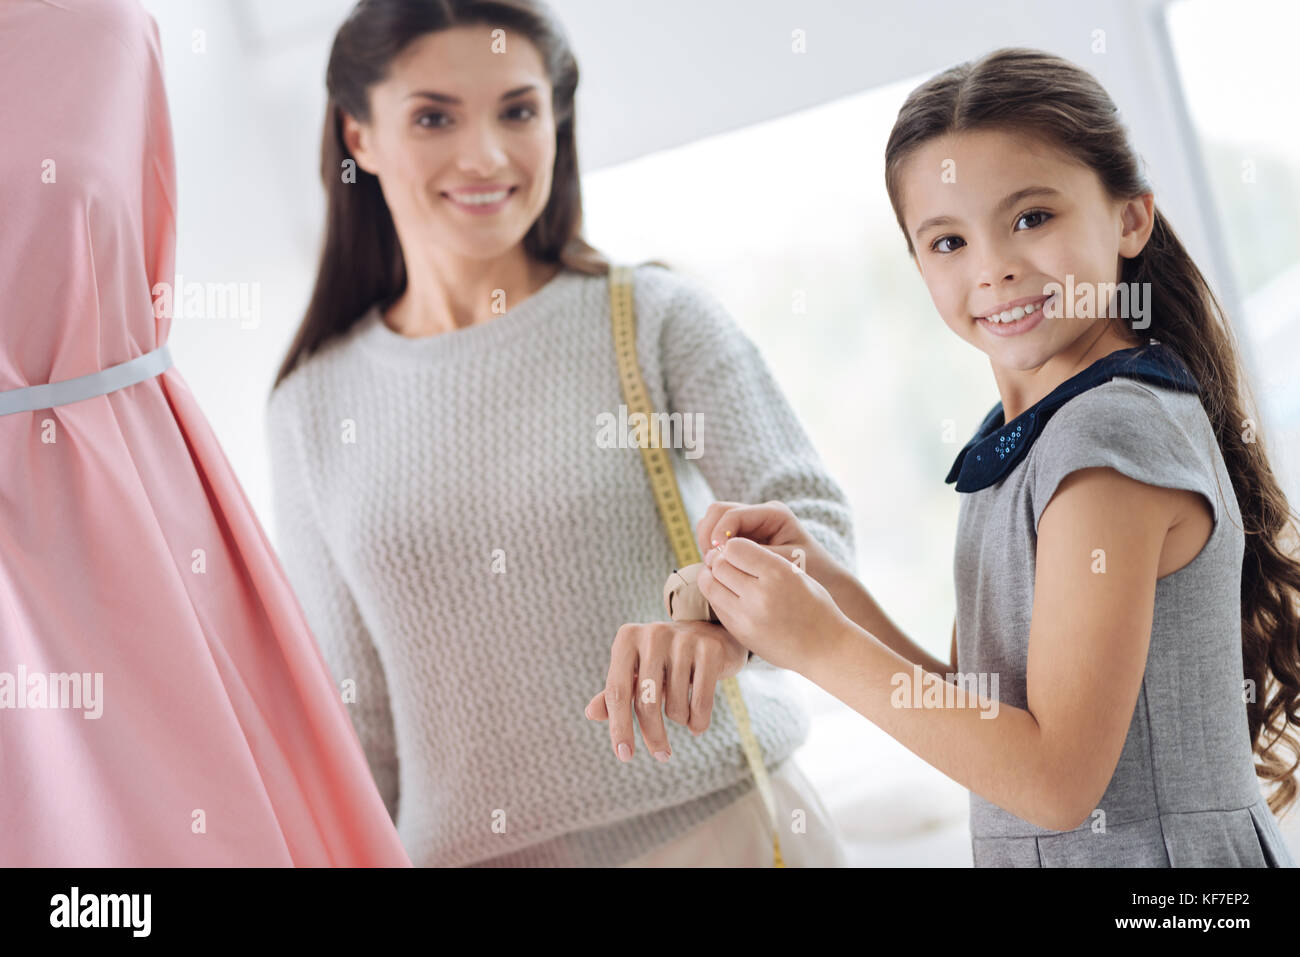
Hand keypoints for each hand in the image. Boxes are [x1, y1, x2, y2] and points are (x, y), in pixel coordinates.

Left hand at [584, 619, 747, 761]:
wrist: (710, 636)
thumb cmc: (664, 660)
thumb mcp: (637, 673)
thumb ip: (615, 692)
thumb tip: (590, 713)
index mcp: (627, 638)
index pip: (617, 691)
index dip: (619, 727)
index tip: (624, 755)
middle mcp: (652, 634)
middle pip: (646, 702)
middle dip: (654, 735)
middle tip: (661, 756)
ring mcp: (683, 639)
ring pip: (676, 705)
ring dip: (680, 720)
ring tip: (684, 711)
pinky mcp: (710, 649)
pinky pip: (701, 702)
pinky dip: (698, 722)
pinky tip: (697, 726)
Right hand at [695, 500, 833, 581]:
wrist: (826, 579)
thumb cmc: (811, 571)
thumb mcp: (785, 564)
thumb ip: (755, 556)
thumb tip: (722, 553)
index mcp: (773, 513)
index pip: (732, 513)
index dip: (718, 533)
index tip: (716, 557)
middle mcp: (759, 514)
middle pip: (717, 511)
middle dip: (708, 535)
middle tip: (710, 561)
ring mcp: (749, 524)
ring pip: (712, 521)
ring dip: (707, 542)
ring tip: (713, 566)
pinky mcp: (743, 538)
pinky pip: (717, 536)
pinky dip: (712, 550)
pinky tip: (718, 568)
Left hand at [696, 536, 850, 672]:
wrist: (824, 647)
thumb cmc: (812, 605)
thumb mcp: (796, 573)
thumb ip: (763, 561)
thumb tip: (725, 550)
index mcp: (778, 572)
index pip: (734, 547)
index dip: (732, 547)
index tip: (738, 551)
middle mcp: (760, 594)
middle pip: (718, 565)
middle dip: (719, 561)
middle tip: (726, 563)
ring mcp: (747, 616)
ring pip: (710, 586)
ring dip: (712, 578)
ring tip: (724, 579)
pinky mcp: (739, 633)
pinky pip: (716, 606)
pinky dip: (717, 597)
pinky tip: (730, 596)